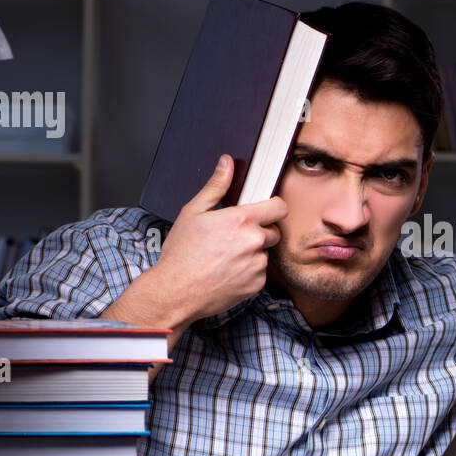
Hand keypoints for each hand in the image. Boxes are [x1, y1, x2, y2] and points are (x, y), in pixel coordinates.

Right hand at [152, 154, 286, 323]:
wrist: (176, 292)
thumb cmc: (181, 254)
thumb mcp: (193, 212)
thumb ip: (215, 186)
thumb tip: (227, 164)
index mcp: (241, 221)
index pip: (279, 207)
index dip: (274, 207)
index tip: (266, 209)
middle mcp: (254, 242)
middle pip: (274, 231)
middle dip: (260, 230)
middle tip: (236, 236)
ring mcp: (257, 265)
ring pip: (266, 252)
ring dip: (254, 252)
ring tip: (227, 255)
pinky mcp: (256, 285)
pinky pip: (260, 273)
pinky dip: (249, 271)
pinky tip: (228, 270)